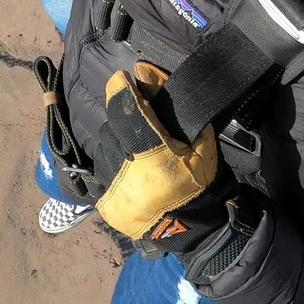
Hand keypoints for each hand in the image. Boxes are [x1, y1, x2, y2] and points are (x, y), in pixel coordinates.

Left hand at [95, 62, 242, 255]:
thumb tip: (143, 70)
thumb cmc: (203, 183)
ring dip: (117, 142)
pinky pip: (101, 172)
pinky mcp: (106, 207)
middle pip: (114, 129)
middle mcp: (128, 175)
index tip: (122, 78)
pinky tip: (130, 169)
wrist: (197, 233)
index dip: (121, 91)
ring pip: (103, 149)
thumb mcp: (200, 142)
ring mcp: (114, 193)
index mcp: (155, 159)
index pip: (128, 114)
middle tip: (142, 124)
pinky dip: (113, 164)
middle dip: (125, 120)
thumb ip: (171, 104)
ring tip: (137, 150)